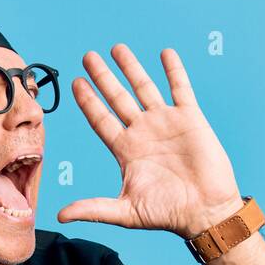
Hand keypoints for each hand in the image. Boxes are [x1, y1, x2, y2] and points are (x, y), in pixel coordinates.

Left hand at [59, 45, 243, 237]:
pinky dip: (174, 71)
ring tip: (117, 48)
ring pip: (144, 88)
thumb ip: (92, 208)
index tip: (75, 83)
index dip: (88, 102)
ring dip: (131, 68)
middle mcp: (142, 132)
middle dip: (102, 77)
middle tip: (88, 57)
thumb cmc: (166, 214)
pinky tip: (165, 53)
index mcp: (125, 150)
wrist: (204, 212)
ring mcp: (165, 123)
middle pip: (117, 98)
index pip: (100, 119)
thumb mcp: (124, 212)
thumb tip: (59, 217)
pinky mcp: (190, 119)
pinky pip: (180, 89)